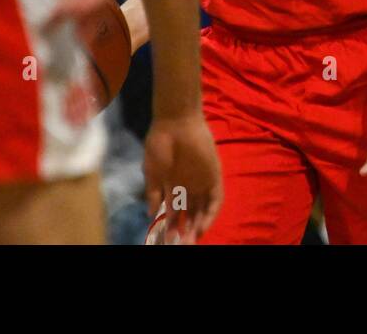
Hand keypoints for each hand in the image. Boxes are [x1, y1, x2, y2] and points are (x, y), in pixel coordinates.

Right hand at [143, 112, 222, 243]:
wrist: (174, 123)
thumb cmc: (159, 144)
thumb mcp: (152, 172)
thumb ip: (153, 194)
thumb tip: (151, 216)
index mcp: (173, 186)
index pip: (175, 212)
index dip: (171, 226)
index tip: (166, 239)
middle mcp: (189, 187)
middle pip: (189, 214)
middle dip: (185, 230)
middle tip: (181, 243)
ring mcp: (202, 182)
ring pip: (202, 210)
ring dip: (198, 225)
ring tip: (191, 239)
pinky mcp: (214, 176)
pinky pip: (215, 200)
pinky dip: (210, 214)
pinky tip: (202, 225)